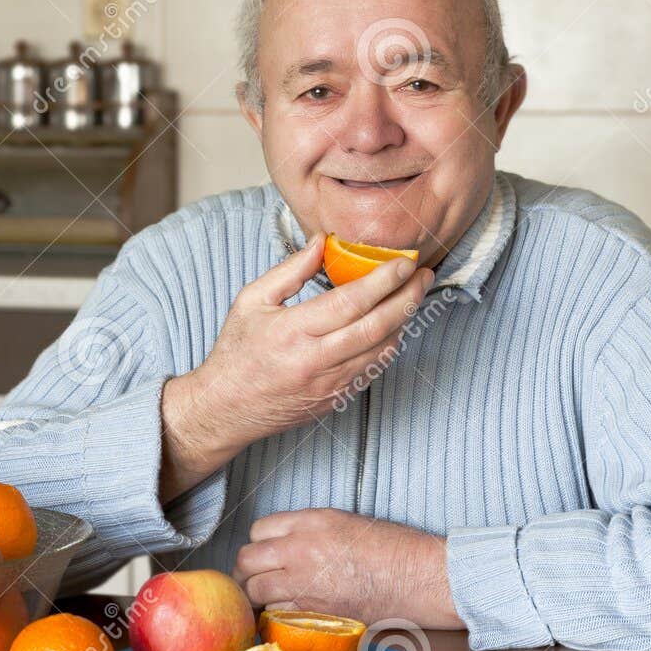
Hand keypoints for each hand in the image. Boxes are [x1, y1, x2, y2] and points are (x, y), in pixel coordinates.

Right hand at [159, 235, 432, 498]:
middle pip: (377, 327)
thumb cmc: (237, 350)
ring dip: (404, 321)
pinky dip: (389, 345)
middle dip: (407, 299)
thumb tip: (322, 241)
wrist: (227, 408)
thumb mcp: (252, 300)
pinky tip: (395, 325)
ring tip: (414, 296)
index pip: (351, 302)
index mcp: (293, 331)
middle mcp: (315, 361)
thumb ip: (290, 270)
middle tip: (423, 276)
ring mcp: (329, 385)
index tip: (403, 263)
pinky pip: (373, 369)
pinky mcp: (336, 400)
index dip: (383, 281)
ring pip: (382, 350)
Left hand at [231, 508, 462, 629]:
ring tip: (268, 600)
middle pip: (246, 560)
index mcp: (310, 521)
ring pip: (255, 591)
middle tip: (254, 579)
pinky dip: (275, 617)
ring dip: (258, 596)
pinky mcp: (313, 611)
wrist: (417, 577)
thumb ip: (307, 530)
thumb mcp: (344, 522)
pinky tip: (286, 615)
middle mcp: (301, 548)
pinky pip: (275, 615)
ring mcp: (304, 582)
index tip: (266, 554)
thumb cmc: (392, 548)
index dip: (260, 543)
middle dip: (247, 571)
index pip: (258, 529)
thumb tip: (282, 544)